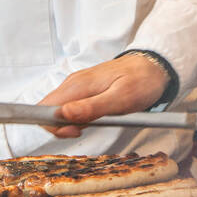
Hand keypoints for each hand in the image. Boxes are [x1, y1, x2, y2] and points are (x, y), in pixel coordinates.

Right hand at [41, 55, 167, 137]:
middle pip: (48, 110)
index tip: (74, 131)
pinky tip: (95, 116)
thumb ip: (91, 108)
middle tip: (86, 128)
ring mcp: (78, 86)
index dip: (52, 125)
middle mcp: (73, 84)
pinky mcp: (84, 89)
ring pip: (59, 110)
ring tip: (95, 121)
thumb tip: (64, 114)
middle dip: (61, 127)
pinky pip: (70, 106)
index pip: (44, 107)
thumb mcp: (120, 99)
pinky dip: (78, 117)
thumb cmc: (140, 81)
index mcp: (78, 85)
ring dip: (71, 123)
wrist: (153, 66)